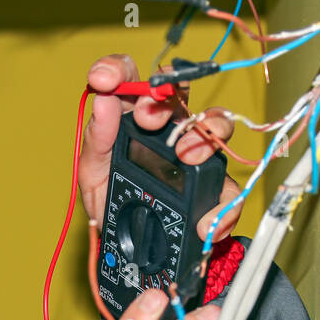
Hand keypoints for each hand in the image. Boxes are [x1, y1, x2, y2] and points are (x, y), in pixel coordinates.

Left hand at [78, 53, 244, 246]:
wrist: (126, 250)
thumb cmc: (111, 202)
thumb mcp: (92, 172)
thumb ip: (97, 137)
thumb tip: (103, 99)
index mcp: (132, 116)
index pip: (130, 77)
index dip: (118, 69)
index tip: (106, 78)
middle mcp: (168, 127)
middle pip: (180, 94)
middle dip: (164, 100)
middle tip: (146, 120)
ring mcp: (195, 153)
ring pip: (215, 126)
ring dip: (204, 134)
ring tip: (186, 155)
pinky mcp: (212, 187)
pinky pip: (227, 188)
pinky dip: (220, 205)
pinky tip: (203, 220)